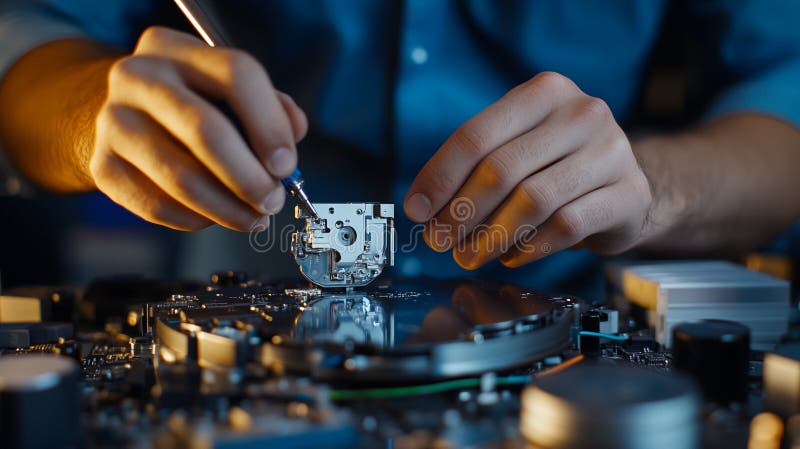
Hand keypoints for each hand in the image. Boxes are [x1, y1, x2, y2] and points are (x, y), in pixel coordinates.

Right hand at [90, 26, 306, 230]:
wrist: (122, 115)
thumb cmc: (191, 103)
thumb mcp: (227, 88)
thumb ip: (269, 106)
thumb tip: (293, 132)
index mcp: (175, 48)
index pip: (235, 74)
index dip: (269, 125)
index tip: (286, 164)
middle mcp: (138, 78)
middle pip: (205, 130)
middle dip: (249, 177)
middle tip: (273, 200)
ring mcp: (113, 122)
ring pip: (181, 178)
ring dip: (228, 208)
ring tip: (253, 218)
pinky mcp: (103, 168)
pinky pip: (158, 206)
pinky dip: (196, 220)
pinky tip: (214, 217)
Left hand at [403, 72, 651, 268]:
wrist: (624, 185)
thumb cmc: (556, 166)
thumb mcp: (516, 148)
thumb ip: (473, 167)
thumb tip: (422, 208)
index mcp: (544, 92)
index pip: (477, 135)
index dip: (440, 177)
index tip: (416, 211)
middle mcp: (582, 113)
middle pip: (502, 169)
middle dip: (462, 213)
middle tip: (441, 242)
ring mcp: (612, 151)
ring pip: (534, 200)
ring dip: (492, 236)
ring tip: (470, 255)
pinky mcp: (629, 193)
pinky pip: (567, 226)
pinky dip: (530, 247)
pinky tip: (511, 256)